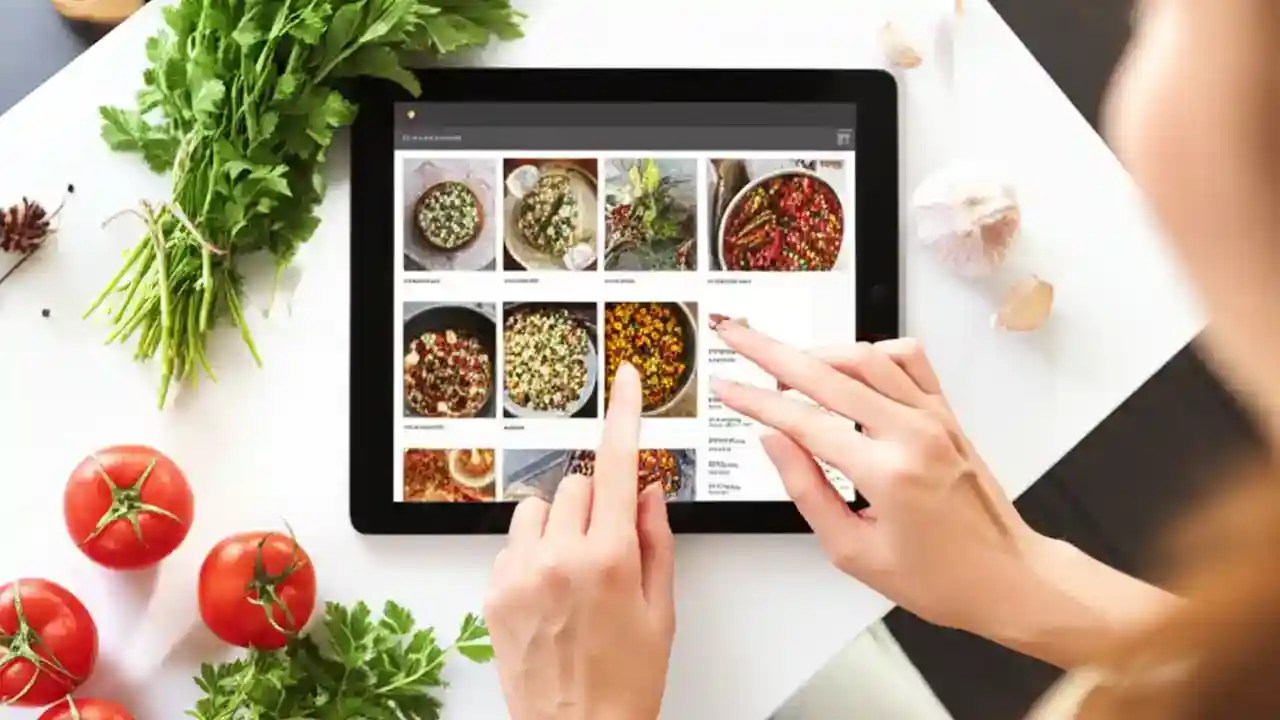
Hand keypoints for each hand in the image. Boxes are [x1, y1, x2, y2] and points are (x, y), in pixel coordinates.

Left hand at [485, 363, 675, 719]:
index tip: (624, 379)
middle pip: (577, 484)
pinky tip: (549, 590)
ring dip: (559, 522)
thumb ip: (656, 539)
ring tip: (574, 570)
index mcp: (611, 558)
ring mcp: (521, 574)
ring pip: (539, 507)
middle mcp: (560, 557)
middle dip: (597, 501)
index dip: (622, 414)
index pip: (617, 464)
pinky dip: (532, 552)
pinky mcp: (494, 591)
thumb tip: (647, 490)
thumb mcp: (662, 610)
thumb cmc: (627, 681)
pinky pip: (513, 542)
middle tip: (610, 544)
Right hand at [709, 322, 1163, 665]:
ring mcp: (934, 418)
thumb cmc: (940, 577)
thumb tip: (774, 441)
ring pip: (867, 356)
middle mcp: (913, 433)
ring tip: (785, 363)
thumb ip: (807, 489)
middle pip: (827, 374)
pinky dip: (872, 352)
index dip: (756, 400)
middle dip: (771, 351)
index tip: (727, 387)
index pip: (804, 421)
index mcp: (887, 472)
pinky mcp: (947, 413)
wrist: (1006, 577)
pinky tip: (848, 365)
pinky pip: (909, 360)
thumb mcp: (853, 551)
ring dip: (818, 352)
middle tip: (737, 335)